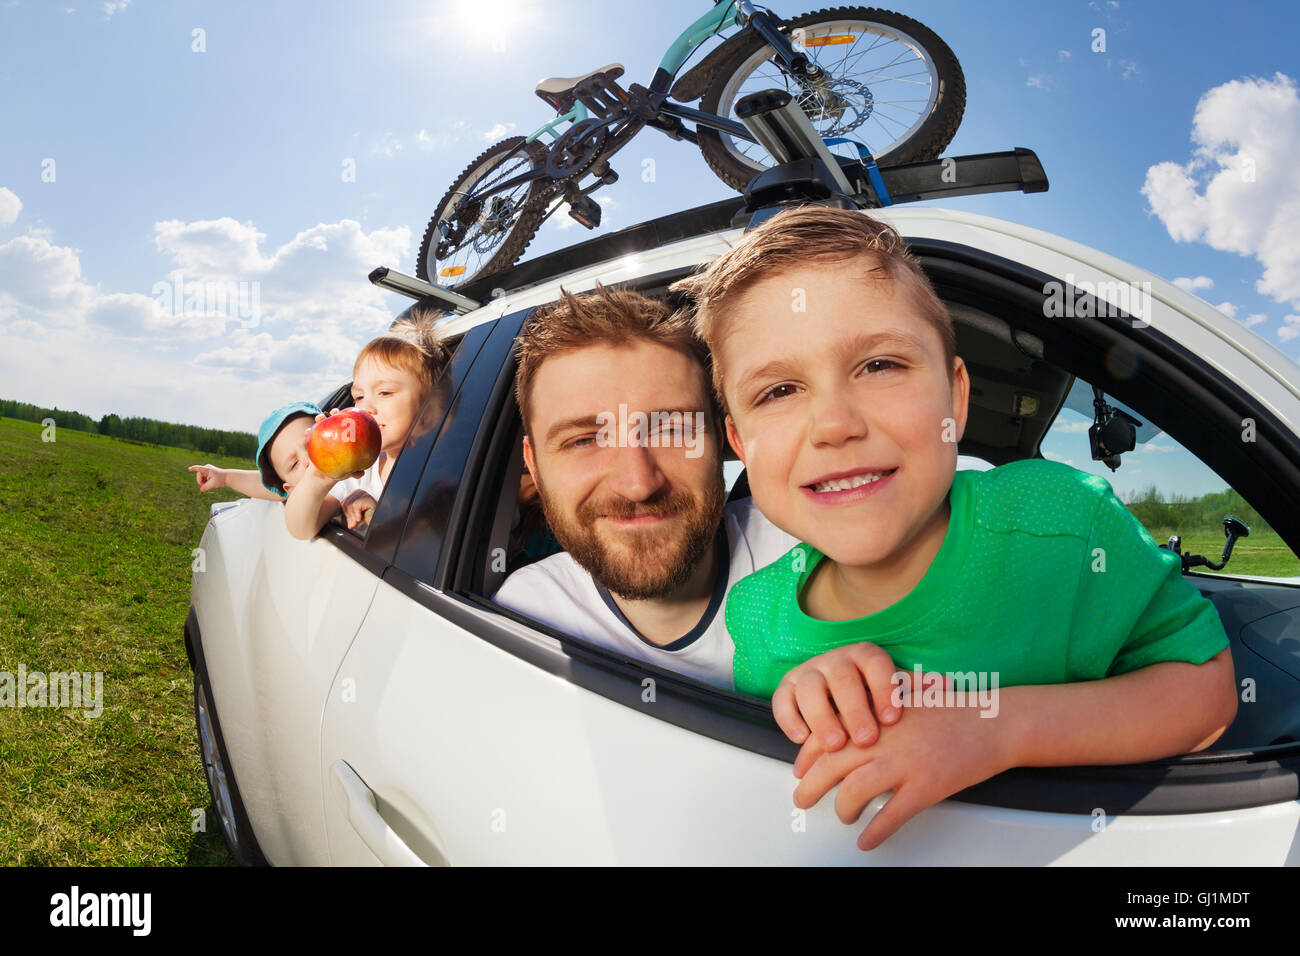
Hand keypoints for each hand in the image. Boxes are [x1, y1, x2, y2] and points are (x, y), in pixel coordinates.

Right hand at [188, 464, 225, 491]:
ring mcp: (206, 469)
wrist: (227, 477)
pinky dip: (205, 481)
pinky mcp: (206, 472)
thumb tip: (201, 489)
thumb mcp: (213, 485)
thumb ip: (206, 487)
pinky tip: (209, 482)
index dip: (194, 469)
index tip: (189, 468)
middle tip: (206, 486)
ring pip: (200, 478)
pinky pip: (202, 478)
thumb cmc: (221, 479)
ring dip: (203, 482)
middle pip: (199, 477)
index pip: (199, 469)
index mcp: (207, 469)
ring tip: (210, 483)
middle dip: (201, 482)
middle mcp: (206, 468)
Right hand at [299, 418, 362, 485]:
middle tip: (334, 412)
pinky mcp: (313, 441)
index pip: (348, 425)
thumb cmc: (339, 471)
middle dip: (334, 413)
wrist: (324, 475)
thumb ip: (354, 473)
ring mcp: (324, 437)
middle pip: (336, 420)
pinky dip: (308, 432)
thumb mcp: (348, 472)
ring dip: (320, 418)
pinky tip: (306, 432)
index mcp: (346, 439)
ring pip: (322, 424)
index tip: (348, 414)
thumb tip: (361, 474)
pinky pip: (310, 434)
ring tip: (318, 418)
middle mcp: (336, 435)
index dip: (349, 417)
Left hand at [341, 491, 376, 528]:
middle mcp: (359, 491)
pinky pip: (355, 506)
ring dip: (353, 516)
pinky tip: (360, 518)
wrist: (378, 519)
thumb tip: (348, 524)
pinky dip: (357, 514)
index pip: (343, 502)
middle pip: (345, 503)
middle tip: (352, 524)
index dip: (346, 513)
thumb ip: (350, 517)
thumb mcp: (356, 516)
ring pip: (349, 505)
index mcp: (354, 493)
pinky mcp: (366, 497)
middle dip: (348, 515)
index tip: (350, 521)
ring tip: (358, 520)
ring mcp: (363, 493)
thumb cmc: (370, 516)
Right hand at [772, 643, 948, 776]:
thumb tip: (946, 687)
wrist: (837, 684)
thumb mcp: (894, 687)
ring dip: (821, 717)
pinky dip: (790, 718)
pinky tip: (802, 738)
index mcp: (864, 656)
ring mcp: (809, 673)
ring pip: (809, 688)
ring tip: (835, 744)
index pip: (874, 663)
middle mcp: (834, 660)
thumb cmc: (871, 691)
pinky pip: (783, 699)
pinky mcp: (788, 688)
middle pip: (841, 678)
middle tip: (865, 739)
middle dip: (853, 709)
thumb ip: (916, 688)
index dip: (883, 689)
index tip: (893, 717)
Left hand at [794, 699, 1011, 850]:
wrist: (993, 720)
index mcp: (877, 713)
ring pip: (855, 791)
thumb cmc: (953, 709)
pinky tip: (866, 841)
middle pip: (832, 764)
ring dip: (842, 809)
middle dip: (811, 785)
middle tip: (802, 799)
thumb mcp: (906, 694)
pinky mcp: (927, 787)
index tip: (801, 768)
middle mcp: (885, 737)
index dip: (808, 756)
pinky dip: (874, 833)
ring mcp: (905, 763)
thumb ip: (876, 704)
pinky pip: (890, 816)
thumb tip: (847, 721)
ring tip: (843, 817)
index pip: (828, 735)